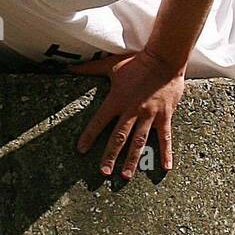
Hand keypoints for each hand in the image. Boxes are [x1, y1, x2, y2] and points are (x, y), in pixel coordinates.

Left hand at [71, 49, 184, 176]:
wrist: (164, 59)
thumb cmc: (138, 62)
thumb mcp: (112, 65)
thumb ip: (90, 69)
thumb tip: (68, 67)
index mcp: (117, 100)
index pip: (99, 121)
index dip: (89, 136)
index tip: (81, 150)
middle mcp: (132, 110)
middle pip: (119, 137)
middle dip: (110, 156)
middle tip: (104, 172)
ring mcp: (149, 115)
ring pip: (139, 142)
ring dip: (132, 160)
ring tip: (126, 175)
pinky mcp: (165, 116)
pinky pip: (165, 138)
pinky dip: (166, 153)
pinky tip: (165, 167)